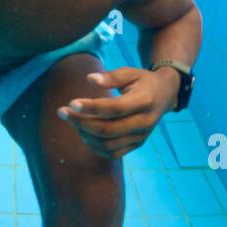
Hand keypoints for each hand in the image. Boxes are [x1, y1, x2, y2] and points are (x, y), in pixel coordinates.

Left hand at [56, 65, 178, 159]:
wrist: (165, 95)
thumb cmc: (143, 81)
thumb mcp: (131, 72)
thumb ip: (111, 76)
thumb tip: (90, 79)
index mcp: (145, 101)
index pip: (114, 108)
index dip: (92, 107)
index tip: (71, 103)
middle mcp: (144, 122)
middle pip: (108, 130)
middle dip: (81, 123)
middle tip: (62, 112)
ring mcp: (141, 136)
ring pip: (108, 144)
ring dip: (85, 135)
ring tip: (72, 121)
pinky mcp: (137, 144)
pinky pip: (113, 153)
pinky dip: (95, 146)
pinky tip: (84, 133)